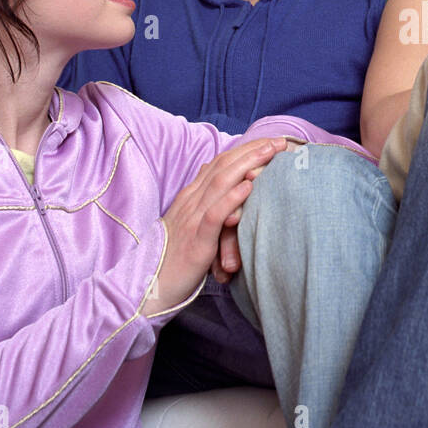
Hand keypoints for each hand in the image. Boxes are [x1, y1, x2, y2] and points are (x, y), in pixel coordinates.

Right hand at [149, 139, 285, 313]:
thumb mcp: (189, 224)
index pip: (219, 163)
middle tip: (280, 141)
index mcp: (190, 198)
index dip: (245, 150)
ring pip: (220, 183)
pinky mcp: (196, 241)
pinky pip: (214, 215)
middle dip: (252, 151)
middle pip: (223, 167)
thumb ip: (202, 201)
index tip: (269, 141)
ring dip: (247, 165)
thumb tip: (215, 177)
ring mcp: (192, 219)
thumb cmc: (173, 258)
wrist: (148, 286)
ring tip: (270, 153)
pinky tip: (249, 187)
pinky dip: (232, 198)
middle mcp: (191, 202)